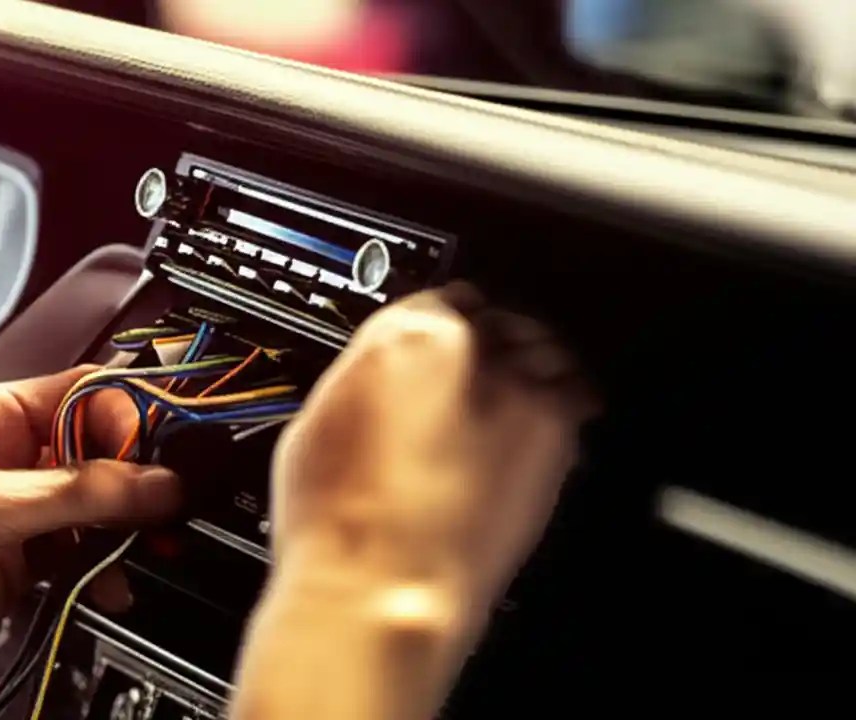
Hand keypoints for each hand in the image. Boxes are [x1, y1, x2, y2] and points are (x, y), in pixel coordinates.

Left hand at [0, 367, 180, 719]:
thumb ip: (79, 493)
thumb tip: (153, 481)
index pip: (73, 393)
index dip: (123, 416)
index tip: (160, 450)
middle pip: (90, 449)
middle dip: (130, 479)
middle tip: (164, 505)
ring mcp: (6, 508)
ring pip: (88, 503)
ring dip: (119, 527)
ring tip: (144, 549)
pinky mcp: (14, 557)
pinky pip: (75, 548)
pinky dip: (100, 564)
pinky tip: (111, 582)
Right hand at [232, 285, 593, 719]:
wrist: (381, 586)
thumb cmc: (337, 521)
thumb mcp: (318, 423)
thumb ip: (364, 378)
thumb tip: (379, 376)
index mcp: (400, 334)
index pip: (432, 297)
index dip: (434, 326)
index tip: (435, 346)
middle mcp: (467, 347)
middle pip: (489, 317)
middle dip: (479, 345)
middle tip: (464, 385)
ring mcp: (518, 388)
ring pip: (537, 349)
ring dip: (524, 369)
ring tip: (503, 406)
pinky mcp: (556, 432)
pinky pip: (573, 393)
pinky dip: (560, 403)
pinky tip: (541, 427)